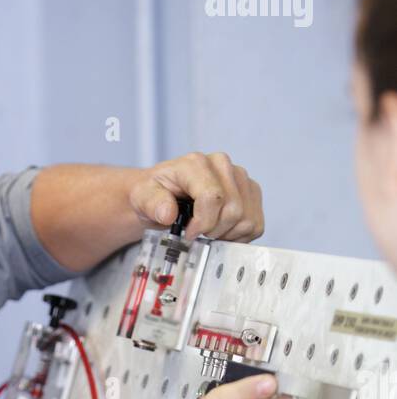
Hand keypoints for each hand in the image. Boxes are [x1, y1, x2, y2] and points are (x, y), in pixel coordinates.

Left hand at [128, 151, 263, 241]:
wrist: (162, 194)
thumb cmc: (154, 194)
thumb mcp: (142, 197)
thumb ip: (152, 203)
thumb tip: (168, 212)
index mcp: (196, 163)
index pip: (213, 197)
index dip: (203, 223)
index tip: (189, 233)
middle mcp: (222, 165)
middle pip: (233, 211)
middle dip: (213, 231)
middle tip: (197, 232)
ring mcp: (240, 177)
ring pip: (246, 218)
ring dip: (226, 233)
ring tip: (208, 230)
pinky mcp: (251, 192)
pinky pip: (256, 224)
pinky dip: (239, 235)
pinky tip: (222, 230)